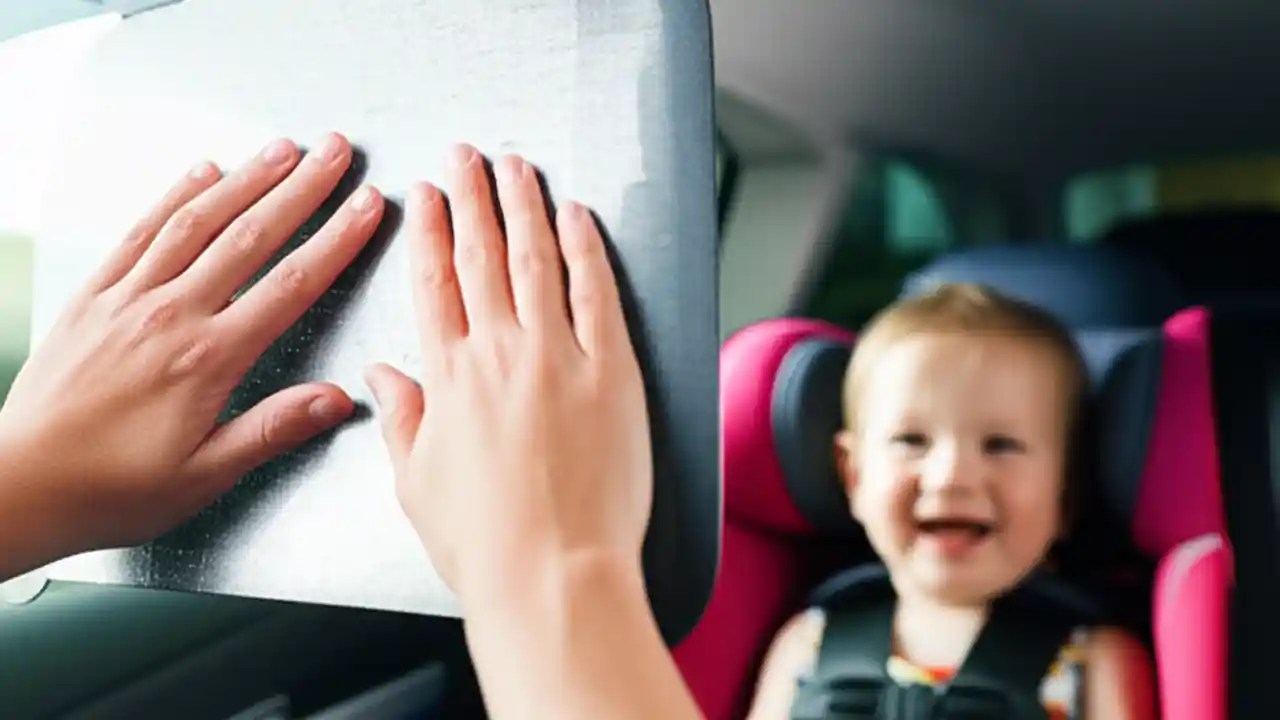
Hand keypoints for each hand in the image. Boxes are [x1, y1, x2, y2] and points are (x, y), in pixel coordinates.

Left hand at [0, 132, 383, 574]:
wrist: (19, 485)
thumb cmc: (112, 489)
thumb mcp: (204, 475)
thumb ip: (272, 430)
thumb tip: (338, 399)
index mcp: (207, 359)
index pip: (291, 285)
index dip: (337, 239)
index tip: (367, 205)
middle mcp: (170, 316)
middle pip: (250, 237)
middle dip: (301, 188)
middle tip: (336, 152)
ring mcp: (128, 299)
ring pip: (197, 222)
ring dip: (246, 179)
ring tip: (284, 148)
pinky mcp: (93, 297)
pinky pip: (140, 233)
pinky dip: (174, 196)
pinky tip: (201, 172)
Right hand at [365, 144, 651, 608]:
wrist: (553, 577)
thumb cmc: (486, 543)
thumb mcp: (417, 483)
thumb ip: (402, 419)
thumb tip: (384, 374)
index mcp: (449, 378)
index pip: (434, 282)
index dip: (430, 231)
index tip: (427, 195)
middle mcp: (500, 354)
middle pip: (482, 255)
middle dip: (472, 196)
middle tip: (467, 156)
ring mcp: (560, 358)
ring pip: (537, 260)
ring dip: (525, 205)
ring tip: (517, 167)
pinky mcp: (613, 373)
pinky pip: (597, 293)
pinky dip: (586, 249)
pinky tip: (577, 217)